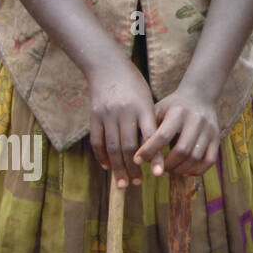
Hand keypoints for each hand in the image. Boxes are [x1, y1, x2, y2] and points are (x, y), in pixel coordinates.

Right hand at [88, 60, 157, 187]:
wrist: (108, 68)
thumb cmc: (134, 85)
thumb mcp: (147, 100)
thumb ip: (149, 122)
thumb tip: (153, 151)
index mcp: (143, 107)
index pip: (150, 137)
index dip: (154, 156)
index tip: (159, 173)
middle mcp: (125, 112)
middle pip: (129, 147)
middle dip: (133, 168)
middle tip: (138, 184)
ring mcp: (107, 115)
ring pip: (112, 147)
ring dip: (118, 168)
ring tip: (123, 183)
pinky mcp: (93, 116)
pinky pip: (97, 141)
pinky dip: (102, 156)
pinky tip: (107, 167)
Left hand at [135, 86, 222, 176]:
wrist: (200, 96)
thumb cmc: (172, 107)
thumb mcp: (157, 110)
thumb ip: (147, 130)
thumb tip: (135, 154)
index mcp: (178, 112)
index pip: (163, 136)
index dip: (149, 151)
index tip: (137, 161)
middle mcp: (196, 120)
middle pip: (182, 150)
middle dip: (167, 164)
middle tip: (158, 168)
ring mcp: (209, 130)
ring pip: (195, 158)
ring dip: (179, 169)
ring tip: (169, 170)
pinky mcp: (217, 138)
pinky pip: (209, 161)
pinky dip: (196, 170)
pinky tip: (184, 171)